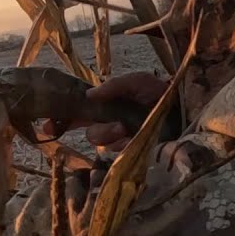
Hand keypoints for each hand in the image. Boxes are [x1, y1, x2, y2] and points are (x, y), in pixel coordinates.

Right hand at [43, 72, 165, 151]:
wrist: (187, 109)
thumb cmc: (161, 93)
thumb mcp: (137, 81)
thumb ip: (114, 86)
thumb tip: (89, 95)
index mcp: (107, 107)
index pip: (78, 114)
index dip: (62, 119)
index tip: (47, 125)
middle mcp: (111, 124)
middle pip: (89, 132)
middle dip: (98, 129)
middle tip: (116, 126)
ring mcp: (121, 140)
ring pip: (102, 143)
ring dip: (112, 136)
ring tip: (129, 129)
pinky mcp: (132, 153)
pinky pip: (117, 153)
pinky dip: (124, 146)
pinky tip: (135, 139)